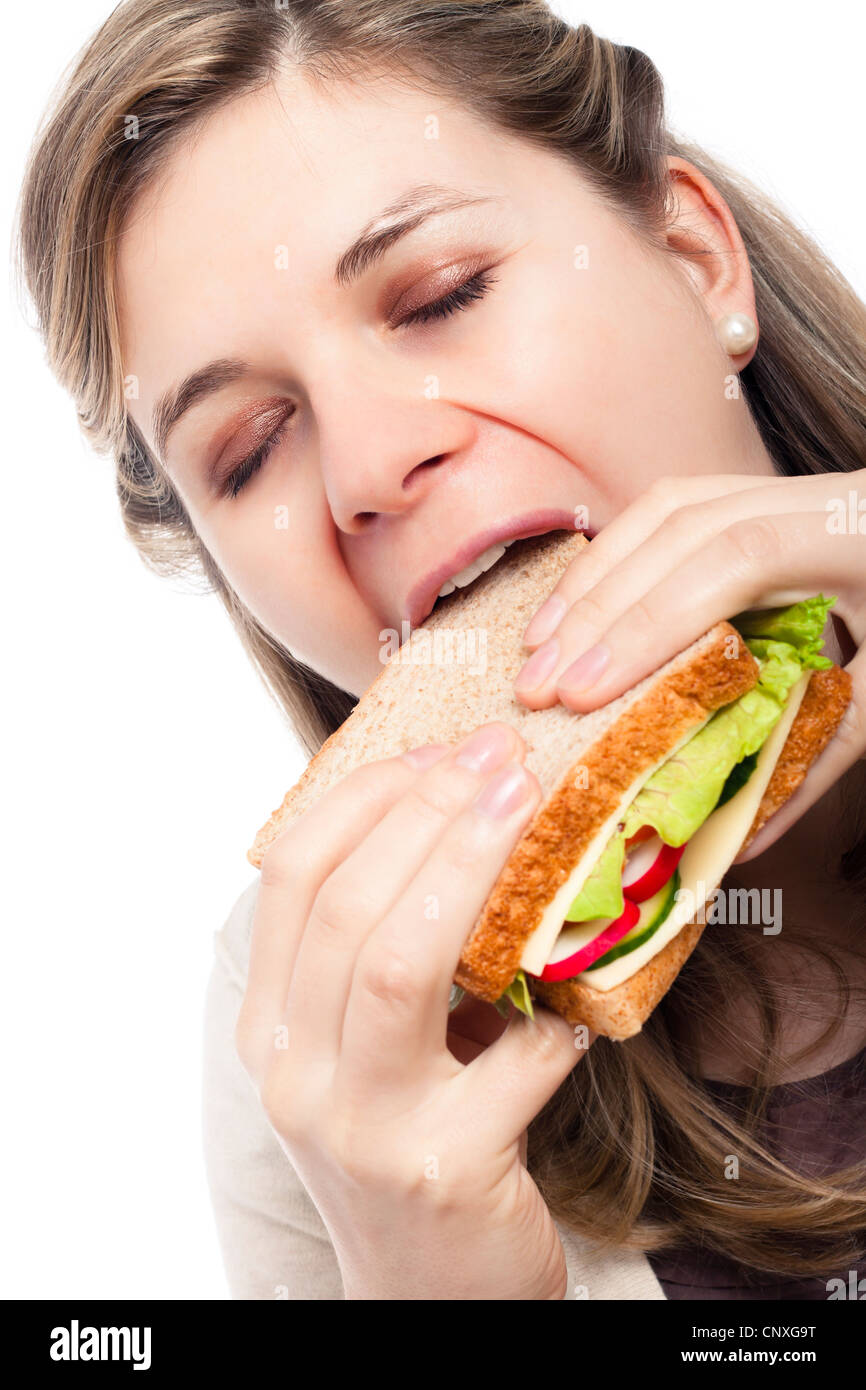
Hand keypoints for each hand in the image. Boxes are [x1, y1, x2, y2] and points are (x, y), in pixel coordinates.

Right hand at [235, 723, 591, 1300]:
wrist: (428, 1298)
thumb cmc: (409, 1147)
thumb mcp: (365, 1052)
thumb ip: (383, 958)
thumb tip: (463, 827)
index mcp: (269, 1029)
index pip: (291, 878)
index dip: (365, 797)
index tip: (437, 751)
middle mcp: (294, 1075)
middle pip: (345, 905)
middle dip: (427, 809)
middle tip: (499, 754)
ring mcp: (362, 1126)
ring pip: (397, 965)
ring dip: (467, 865)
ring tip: (525, 801)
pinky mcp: (444, 1168)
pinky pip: (512, 1057)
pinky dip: (556, 1000)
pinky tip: (585, 977)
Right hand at [513, 470, 865, 858]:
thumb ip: (822, 759)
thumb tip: (738, 843)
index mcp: (858, 537)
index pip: (732, 562)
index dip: (649, 622)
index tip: (583, 692)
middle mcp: (821, 496)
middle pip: (682, 530)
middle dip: (601, 610)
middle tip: (536, 688)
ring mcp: (795, 488)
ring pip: (669, 508)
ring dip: (598, 577)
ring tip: (539, 646)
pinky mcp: (770, 498)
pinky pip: (678, 509)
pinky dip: (622, 556)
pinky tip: (582, 603)